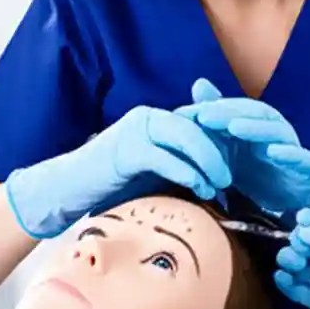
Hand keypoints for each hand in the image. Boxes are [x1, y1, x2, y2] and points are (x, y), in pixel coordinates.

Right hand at [4, 106, 231, 238]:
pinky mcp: (125, 149)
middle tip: (234, 177)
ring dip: (208, 161)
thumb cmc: (110, 186)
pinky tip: (200, 187)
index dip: (221, 141)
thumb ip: (178, 168)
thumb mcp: (152, 173)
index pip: (198, 123)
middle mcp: (147, 118)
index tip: (242, 163)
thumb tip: (214, 182)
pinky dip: (186, 172)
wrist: (68, 190)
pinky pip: (164, 156)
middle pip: (196, 126)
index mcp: (156, 120)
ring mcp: (135, 130)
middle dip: (220, 150)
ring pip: (184, 137)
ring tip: (222, 184)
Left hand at [176, 78, 309, 222]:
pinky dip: (290, 154)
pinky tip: (273, 152)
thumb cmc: (255, 170)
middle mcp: (276, 131)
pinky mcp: (309, 168)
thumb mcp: (230, 148)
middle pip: (254, 115)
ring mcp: (293, 148)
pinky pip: (303, 158)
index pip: (234, 109)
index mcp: (256, 124)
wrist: (292, 201)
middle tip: (204, 116)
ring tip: (234, 128)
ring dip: (255, 128)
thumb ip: (215, 121)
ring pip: (277, 132)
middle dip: (229, 113)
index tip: (187, 113)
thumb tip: (197, 84)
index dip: (212, 108)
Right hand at [274, 209, 309, 308]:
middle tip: (301, 245)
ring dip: (288, 259)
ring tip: (295, 261)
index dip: (304, 221)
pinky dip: (285, 283)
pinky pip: (295, 291)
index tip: (302, 219)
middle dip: (295, 242)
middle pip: (299, 245)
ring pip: (294, 266)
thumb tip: (302, 231)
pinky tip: (284, 276)